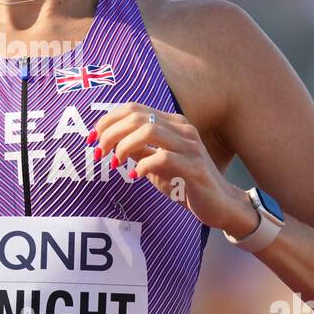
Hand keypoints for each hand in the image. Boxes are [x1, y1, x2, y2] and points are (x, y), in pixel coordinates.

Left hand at [89, 103, 251, 233]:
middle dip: (111, 132)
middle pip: (138, 117)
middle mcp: (182, 130)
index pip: (134, 108)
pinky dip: (143, 165)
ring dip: (124, 145)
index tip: (92, 138)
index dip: (108, 120)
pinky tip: (134, 176)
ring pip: (149, 131)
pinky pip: (163, 158)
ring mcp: (190, 147)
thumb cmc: (186, 184)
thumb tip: (110, 143)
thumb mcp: (156, 164)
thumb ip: (138, 150)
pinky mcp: (195, 167)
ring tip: (115, 161)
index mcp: (172, 123)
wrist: (220, 205)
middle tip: (99, 152)